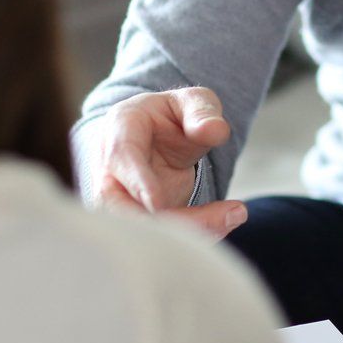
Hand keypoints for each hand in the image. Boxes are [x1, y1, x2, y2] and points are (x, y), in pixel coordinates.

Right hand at [93, 86, 247, 238]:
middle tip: (224, 218)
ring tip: (232, 216)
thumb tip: (216, 130)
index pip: (121, 158)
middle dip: (165, 222)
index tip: (158, 203)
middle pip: (120, 207)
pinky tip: (224, 222)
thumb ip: (202, 112)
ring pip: (136, 231)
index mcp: (120, 129)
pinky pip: (154, 240)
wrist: (156, 138)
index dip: (138, 182)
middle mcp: (110, 169)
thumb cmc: (171, 116)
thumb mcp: (192, 102)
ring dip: (183, 235)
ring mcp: (117, 200)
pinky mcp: (134, 223)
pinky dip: (189, 239)